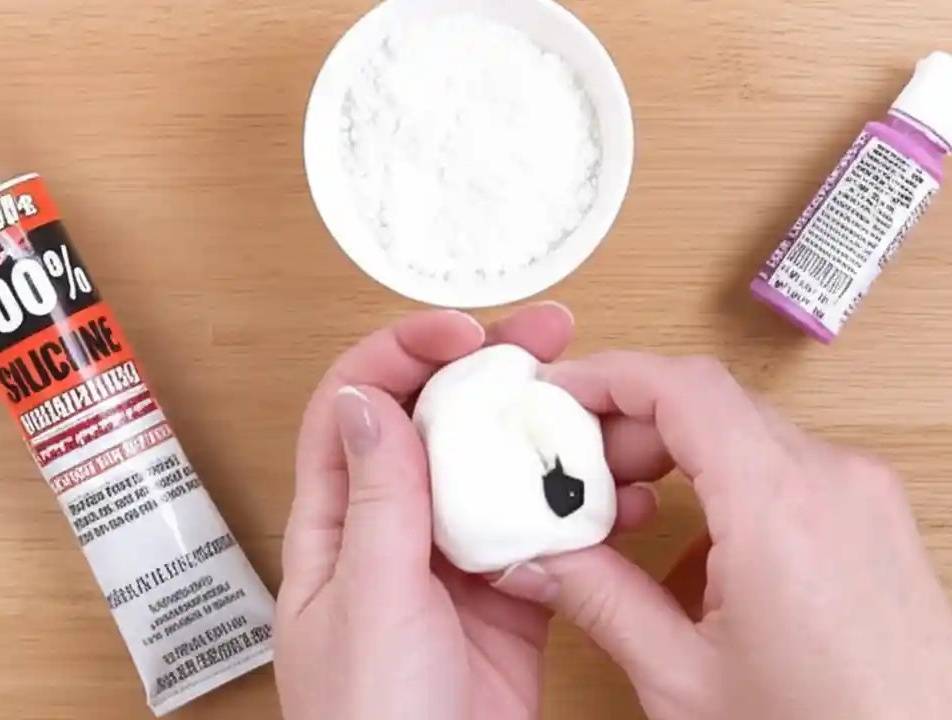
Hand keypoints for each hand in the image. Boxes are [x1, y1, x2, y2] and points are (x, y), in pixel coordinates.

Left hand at [275, 306, 659, 719]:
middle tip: (550, 333)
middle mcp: (391, 530)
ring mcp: (452, 563)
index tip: (462, 334)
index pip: (354, 407)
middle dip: (486, 368)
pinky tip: (616, 490)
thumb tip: (363, 399)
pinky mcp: (507, 597)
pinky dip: (578, 505)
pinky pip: (541, 532)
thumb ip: (376, 500)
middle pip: (434, 424)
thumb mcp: (368, 600)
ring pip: (494, 471)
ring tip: (597, 400)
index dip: (400, 354)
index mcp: (335, 523)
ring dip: (540, 430)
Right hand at [498, 352, 951, 719]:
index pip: (682, 386)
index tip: (555, 393)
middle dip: (632, 427)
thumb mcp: (684, 678)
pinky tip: (696, 552)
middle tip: (574, 476)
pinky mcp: (881, 525)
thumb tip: (535, 554)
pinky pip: (790, 471)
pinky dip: (729, 485)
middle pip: (711, 403)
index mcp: (780, 505)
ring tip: (627, 515)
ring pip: (749, 434)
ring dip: (680, 456)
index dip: (607, 375)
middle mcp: (835, 480)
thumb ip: (598, 599)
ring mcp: (868, 499)